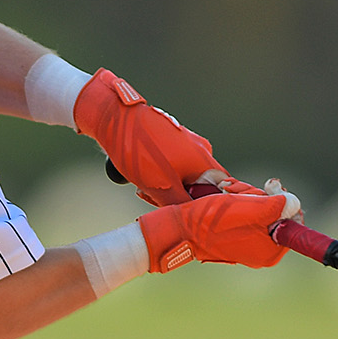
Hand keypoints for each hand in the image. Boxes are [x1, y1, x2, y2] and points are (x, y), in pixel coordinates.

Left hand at [74, 69, 229, 205]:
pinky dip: (162, 175)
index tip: (185, 214)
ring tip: (144, 190)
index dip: (205, 206)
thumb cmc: (140, 151)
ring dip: (168, 188)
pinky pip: (174, 164)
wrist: (116, 118)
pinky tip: (143, 178)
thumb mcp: (161, 187)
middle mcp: (201, 150)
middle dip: (181, 198)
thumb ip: (182, 205)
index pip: (221, 192)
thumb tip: (194, 220)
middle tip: (157, 202)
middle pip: (201, 185)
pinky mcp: (172, 139)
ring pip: (185, 176)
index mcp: (204, 161)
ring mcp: (187, 142)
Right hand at [138, 189, 291, 271]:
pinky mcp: (235, 235)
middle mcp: (262, 251)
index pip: (292, 222)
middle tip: (239, 189)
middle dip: (258, 196)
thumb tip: (295, 203)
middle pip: (276, 214)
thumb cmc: (211, 221)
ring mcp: (248, 243)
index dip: (283, 201)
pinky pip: (246, 214)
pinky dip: (237, 201)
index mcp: (270, 251)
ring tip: (227, 191)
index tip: (269, 188)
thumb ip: (277, 206)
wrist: (179, 228)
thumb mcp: (249, 209)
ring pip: (260, 210)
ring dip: (245, 195)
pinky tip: (225, 194)